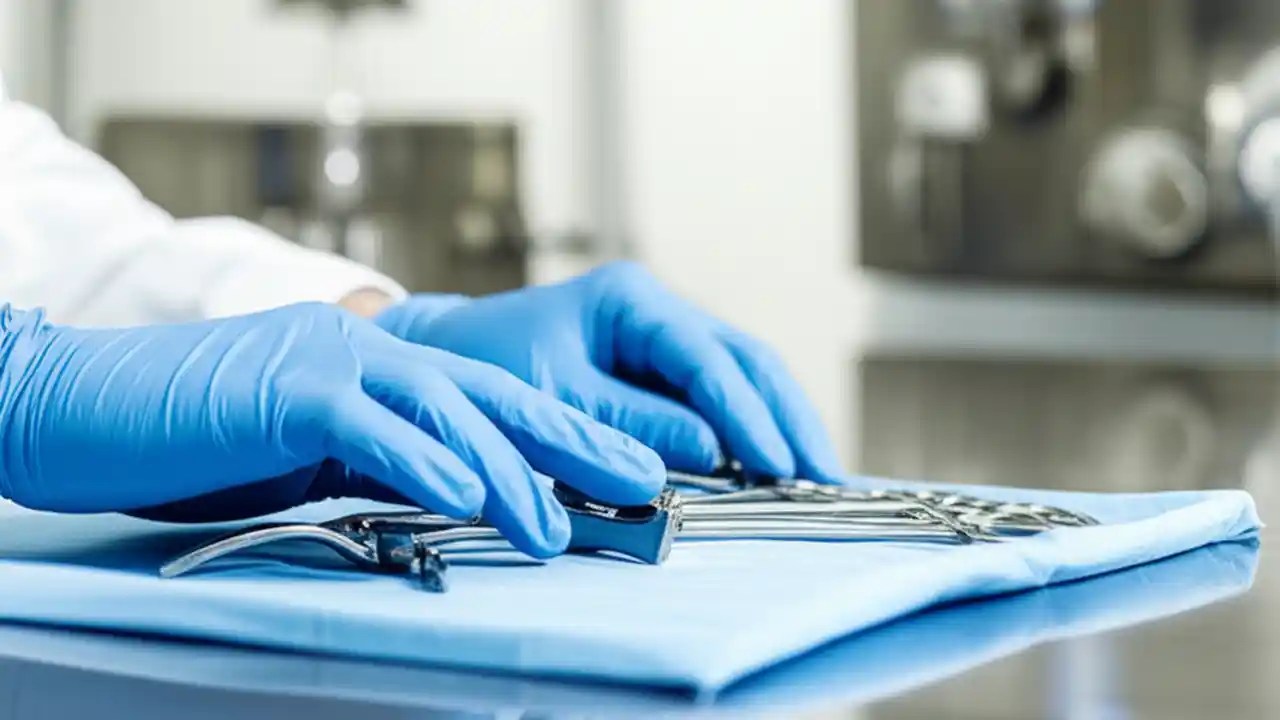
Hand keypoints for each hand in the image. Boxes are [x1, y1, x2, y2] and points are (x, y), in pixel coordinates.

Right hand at [0, 303, 663, 556]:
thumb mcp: (311, 450)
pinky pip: (367, 425)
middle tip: (644, 480)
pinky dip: (420, 456)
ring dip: (509, 467)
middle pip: (496, 394)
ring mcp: (329, 363)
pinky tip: (466, 491)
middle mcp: (370, 353)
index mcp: (384, 368)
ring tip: (558, 522)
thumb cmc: (197, 434)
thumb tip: (456, 492)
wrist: (86, 402)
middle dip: (575, 440)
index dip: (566, 434)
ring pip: (446, 408)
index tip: (627, 470)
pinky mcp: (283, 389)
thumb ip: (383, 459)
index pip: (494, 400)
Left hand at [375, 261, 841, 480]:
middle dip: (787, 418)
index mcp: (629, 301)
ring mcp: (663, 341)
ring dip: (781, 425)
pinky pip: (719, 399)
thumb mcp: (549, 396)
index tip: (777, 463)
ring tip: (818, 475)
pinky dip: (751, 432)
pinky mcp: (660, 373)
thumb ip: (625, 422)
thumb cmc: (484, 368)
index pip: (705, 358)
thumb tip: (710, 452)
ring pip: (744, 376)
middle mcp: (657, 312)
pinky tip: (777, 465)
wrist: (444, 357)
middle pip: (746, 359)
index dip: (746, 414)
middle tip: (825, 476)